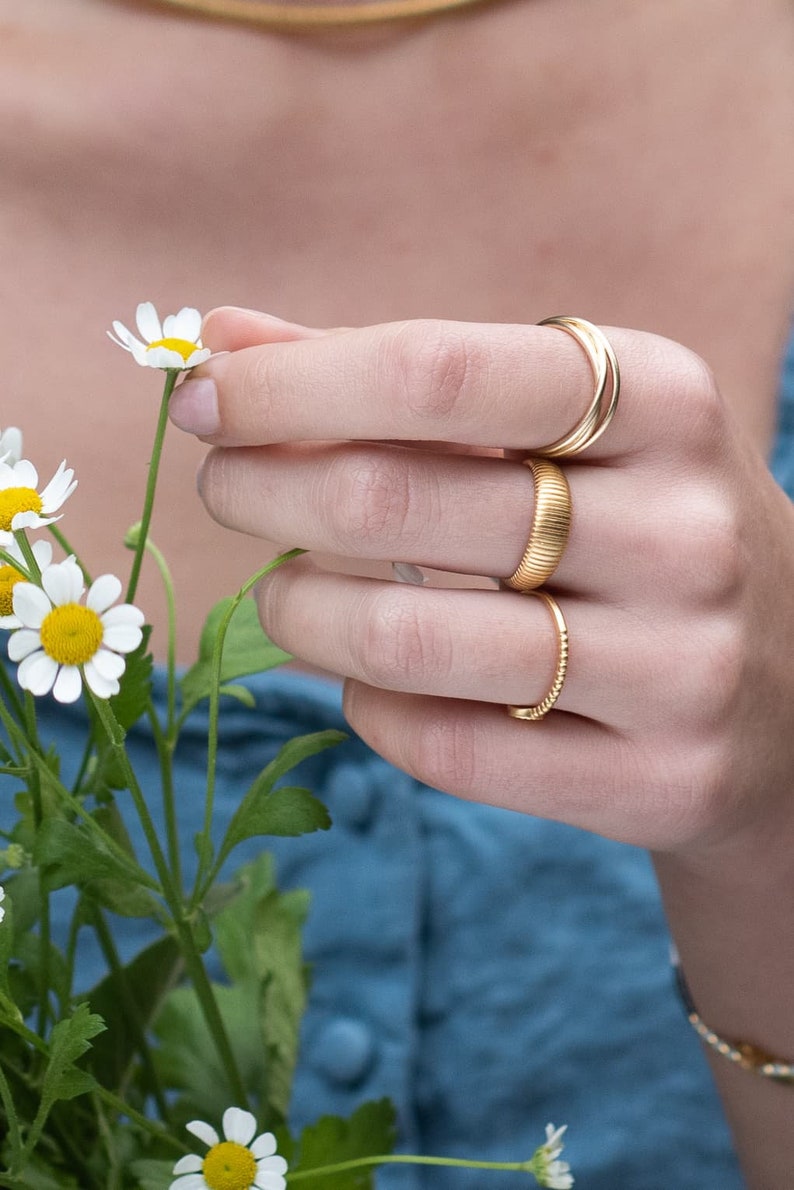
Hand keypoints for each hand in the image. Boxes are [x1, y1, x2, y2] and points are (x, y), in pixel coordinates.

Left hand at [169, 308, 793, 859]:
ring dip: (298, 613)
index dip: (290, 387)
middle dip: (264, 492)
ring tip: (287, 596)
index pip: (436, 371)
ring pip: (406, 641)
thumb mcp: (559, 429)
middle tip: (227, 491)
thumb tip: (225, 340)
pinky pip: (446, 748)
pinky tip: (365, 682)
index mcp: (662, 399)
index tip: (204, 400)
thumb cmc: (635, 526)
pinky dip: (367, 709)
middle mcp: (685, 527)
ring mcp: (682, 664)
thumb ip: (395, 380)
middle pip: (399, 503)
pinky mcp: (659, 778)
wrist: (788, 682)